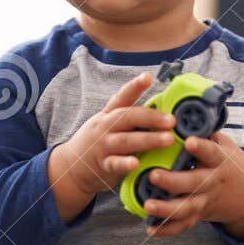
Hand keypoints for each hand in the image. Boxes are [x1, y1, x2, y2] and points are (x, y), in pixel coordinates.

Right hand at [47, 72, 177, 222]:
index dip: (134, 86)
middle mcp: (105, 127)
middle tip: (172, 120)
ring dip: (148, 139)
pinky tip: (136, 163)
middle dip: (151, 117)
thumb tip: (163, 110)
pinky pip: (114, 164)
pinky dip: (125, 163)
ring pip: (125, 140)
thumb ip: (131, 118)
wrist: (72, 168)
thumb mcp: (109, 125)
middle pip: (127, 117)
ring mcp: (103, 146)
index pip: (122, 97)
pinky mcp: (103, 165)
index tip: (147, 76)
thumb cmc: (100, 143)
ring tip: (168, 140)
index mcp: (109, 115)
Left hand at [141, 131, 243, 238]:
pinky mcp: (197, 215)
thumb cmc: (224, 161)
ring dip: (166, 209)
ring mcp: (204, 201)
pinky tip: (150, 229)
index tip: (189, 141)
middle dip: (173, 181)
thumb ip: (203, 131)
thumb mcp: (222, 143)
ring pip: (185, 208)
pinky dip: (166, 229)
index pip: (210, 152)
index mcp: (218, 160)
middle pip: (193, 183)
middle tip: (153, 175)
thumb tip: (180, 108)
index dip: (201, 147)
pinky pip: (182, 225)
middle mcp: (211, 182)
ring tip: (148, 205)